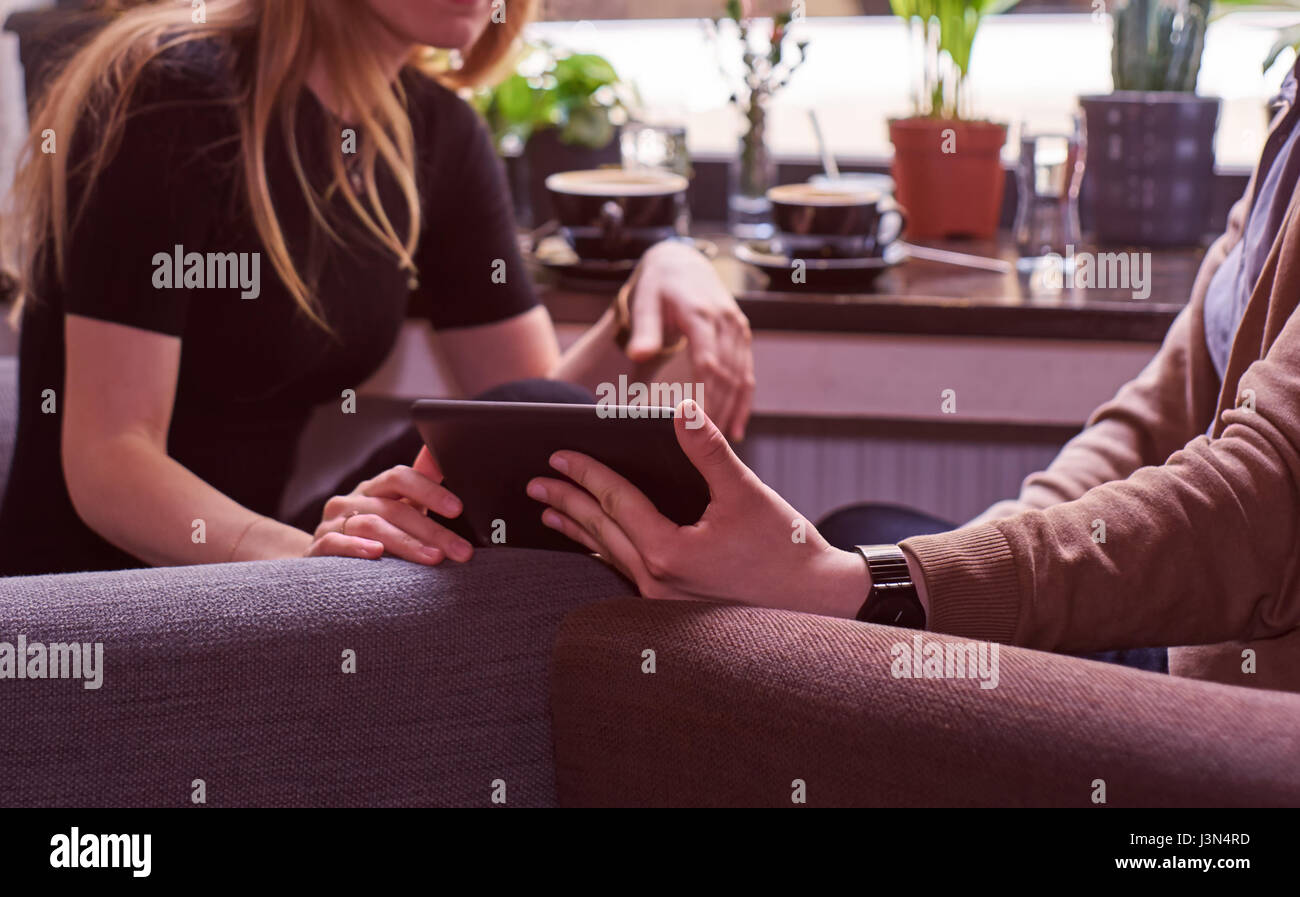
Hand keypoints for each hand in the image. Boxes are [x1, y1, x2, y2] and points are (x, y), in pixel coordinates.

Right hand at [304, 446, 474, 564]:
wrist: (325, 555)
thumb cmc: (373, 530)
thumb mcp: (398, 506)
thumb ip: (420, 481)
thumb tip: (438, 449)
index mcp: (374, 488)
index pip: (400, 477)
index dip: (430, 491)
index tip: (457, 508)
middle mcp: (352, 500)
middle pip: (394, 509)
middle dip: (433, 531)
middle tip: (460, 550)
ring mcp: (333, 522)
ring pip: (372, 526)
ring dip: (407, 543)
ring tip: (434, 558)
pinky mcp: (319, 547)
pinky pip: (335, 543)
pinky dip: (356, 547)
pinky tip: (377, 553)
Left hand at [526, 400, 866, 615]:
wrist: (816, 601)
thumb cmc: (786, 550)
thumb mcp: (747, 494)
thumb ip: (708, 451)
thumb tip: (682, 412)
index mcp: (670, 553)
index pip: (616, 503)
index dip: (586, 473)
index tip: (559, 456)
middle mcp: (659, 582)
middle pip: (601, 532)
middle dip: (568, 502)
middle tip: (537, 483)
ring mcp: (664, 602)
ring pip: (610, 556)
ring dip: (580, 530)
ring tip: (553, 513)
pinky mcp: (675, 609)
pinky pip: (628, 573)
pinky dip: (606, 551)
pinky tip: (598, 544)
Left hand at [625, 241, 754, 440]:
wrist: (684, 263)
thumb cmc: (658, 286)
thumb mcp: (645, 302)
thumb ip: (643, 331)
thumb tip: (638, 354)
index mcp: (701, 315)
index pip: (707, 363)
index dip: (704, 397)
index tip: (695, 427)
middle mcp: (726, 322)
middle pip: (727, 376)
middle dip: (717, 412)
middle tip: (704, 448)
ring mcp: (738, 329)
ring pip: (741, 377)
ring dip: (732, 412)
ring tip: (718, 445)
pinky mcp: (742, 335)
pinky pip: (746, 373)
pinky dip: (742, 402)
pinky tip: (735, 429)